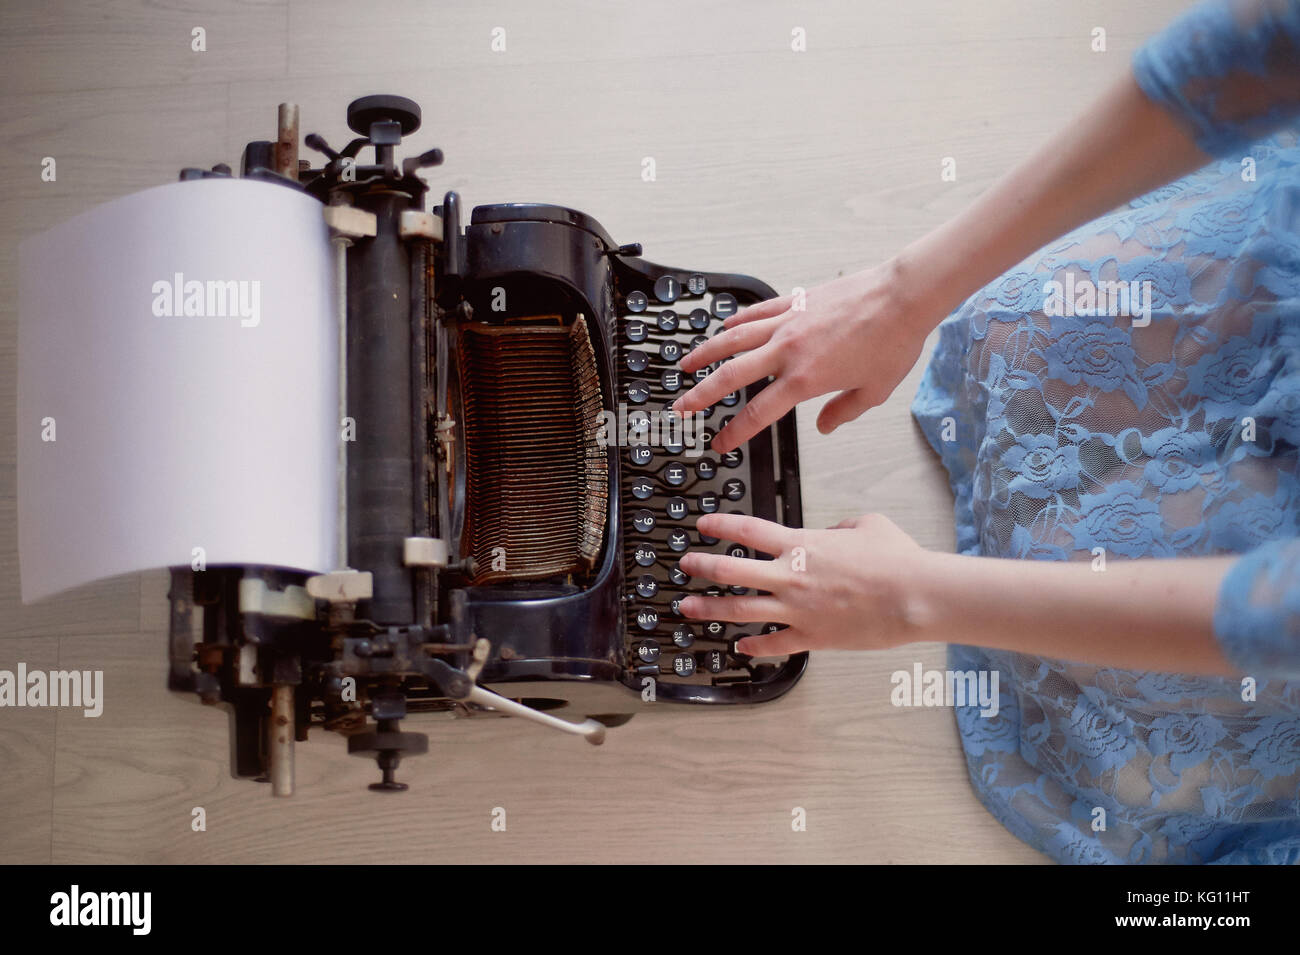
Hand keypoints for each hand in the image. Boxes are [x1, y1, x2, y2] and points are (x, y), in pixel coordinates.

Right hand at [671, 260, 933, 454]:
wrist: (903, 296)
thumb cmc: (893, 341)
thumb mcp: (874, 391)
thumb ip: (843, 412)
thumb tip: (825, 426)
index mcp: (805, 380)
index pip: (759, 413)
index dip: (735, 432)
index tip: (720, 443)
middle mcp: (788, 351)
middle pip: (731, 376)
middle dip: (701, 395)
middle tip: (682, 406)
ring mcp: (788, 323)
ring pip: (733, 339)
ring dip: (705, 353)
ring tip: (686, 364)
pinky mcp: (795, 301)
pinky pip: (756, 313)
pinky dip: (736, 322)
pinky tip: (724, 328)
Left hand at [677, 512, 932, 655]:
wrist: (913, 596)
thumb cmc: (896, 559)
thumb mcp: (865, 524)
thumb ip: (838, 527)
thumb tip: (829, 534)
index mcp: (802, 545)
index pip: (748, 530)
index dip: (719, 525)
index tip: (703, 525)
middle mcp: (791, 577)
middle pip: (731, 571)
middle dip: (702, 567)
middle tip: (686, 565)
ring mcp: (797, 610)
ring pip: (741, 610)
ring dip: (711, 608)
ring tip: (689, 608)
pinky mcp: (811, 637)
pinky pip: (773, 644)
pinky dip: (753, 646)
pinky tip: (739, 646)